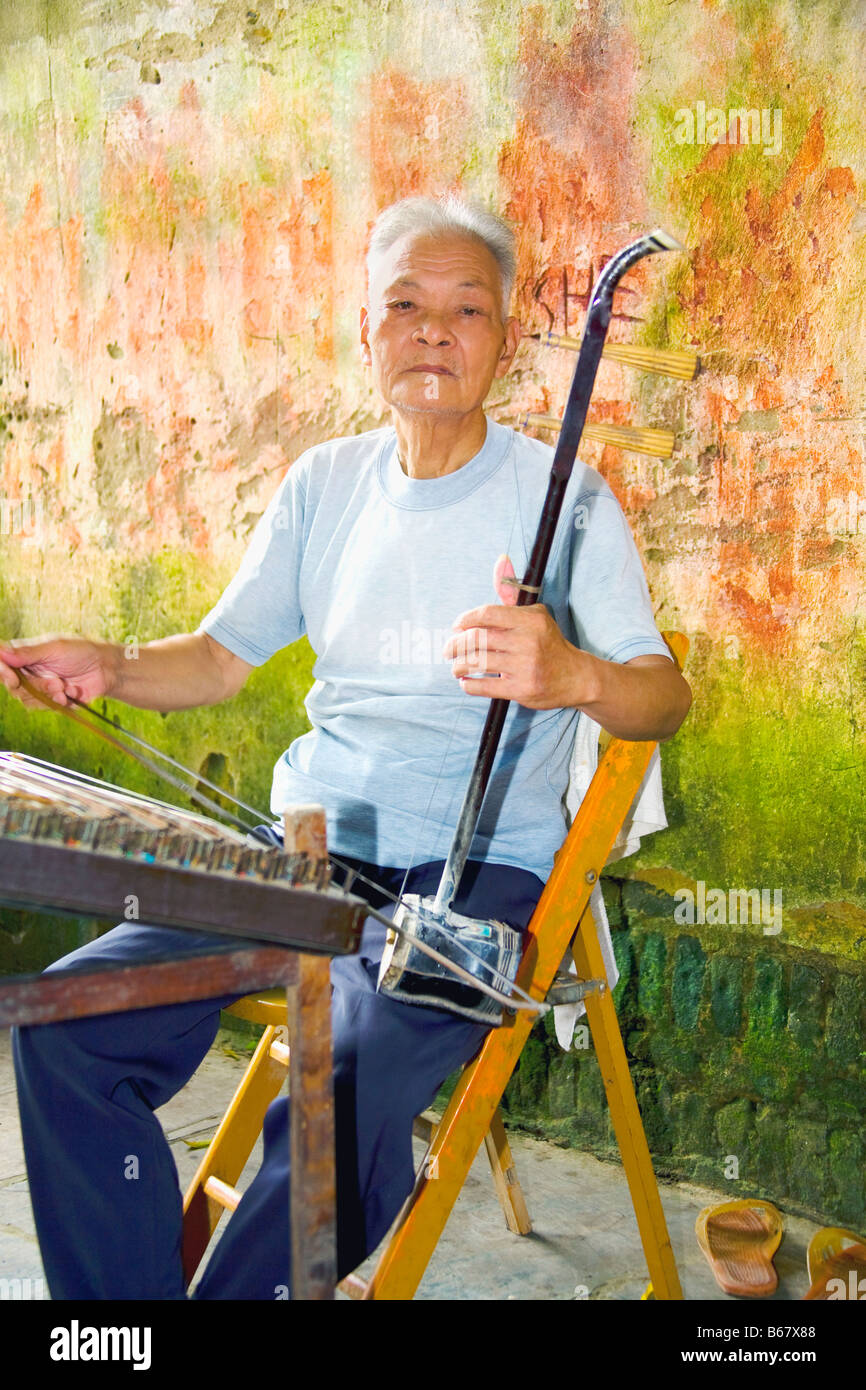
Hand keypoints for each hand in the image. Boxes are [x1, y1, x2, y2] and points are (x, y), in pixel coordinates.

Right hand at [0, 636, 116, 710]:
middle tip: (56, 682)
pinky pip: (47, 707)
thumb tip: (0, 652)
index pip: (3, 667)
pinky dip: (60, 701)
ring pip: (29, 700)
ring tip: (65, 686)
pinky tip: (73, 692)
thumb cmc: (81, 651)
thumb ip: (27, 653)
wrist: (106, 668)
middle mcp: (29, 673)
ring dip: (49, 695)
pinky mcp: (53, 700)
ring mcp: (40, 688)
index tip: (13, 678)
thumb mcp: (54, 648)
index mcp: (25, 657)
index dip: (4, 674)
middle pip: (15, 688)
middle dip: (37, 687)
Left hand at [442, 555, 595, 708]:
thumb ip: (512, 593)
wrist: (575, 677)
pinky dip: (469, 685)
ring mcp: (526, 667)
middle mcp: (528, 642)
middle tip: (448, 650)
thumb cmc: (547, 643)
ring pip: (478, 662)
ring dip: (459, 666)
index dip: (466, 619)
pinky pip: (486, 687)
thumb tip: (501, 560)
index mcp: (530, 620)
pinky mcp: (523, 690)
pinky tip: (466, 682)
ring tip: (456, 667)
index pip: (488, 613)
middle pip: (478, 639)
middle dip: (455, 645)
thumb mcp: (535, 614)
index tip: (457, 627)